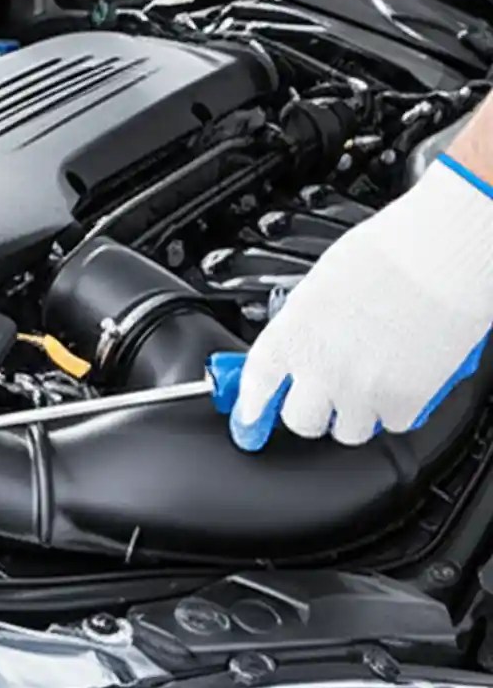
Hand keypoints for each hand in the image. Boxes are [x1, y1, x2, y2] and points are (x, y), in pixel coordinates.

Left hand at [230, 155, 492, 449]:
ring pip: (346, 431)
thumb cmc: (387, 256)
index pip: (257, 384)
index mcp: (291, 335)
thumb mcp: (320, 286)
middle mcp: (319, 370)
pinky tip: (401, 381)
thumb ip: (304, 324)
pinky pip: (391, 424)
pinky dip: (395, 410)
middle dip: (310, 411)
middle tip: (325, 394)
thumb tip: (301, 342)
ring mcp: (360, 391)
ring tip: (369, 382)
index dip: (249, 408)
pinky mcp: (403, 403)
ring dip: (353, 414)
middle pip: (300, 422)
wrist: (440, 259)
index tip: (247, 422)